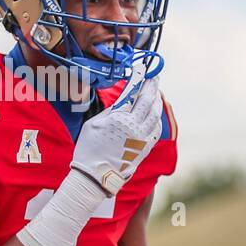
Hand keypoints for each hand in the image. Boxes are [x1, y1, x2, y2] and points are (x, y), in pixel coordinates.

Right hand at [70, 55, 164, 194]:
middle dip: (152, 86)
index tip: (141, 70)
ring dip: (157, 101)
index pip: (132, 93)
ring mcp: (141, 138)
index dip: (138, 79)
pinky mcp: (145, 148)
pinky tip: (155, 113)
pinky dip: (156, 118)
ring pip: (155, 115)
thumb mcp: (93, 124)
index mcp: (118, 119)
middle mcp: (133, 127)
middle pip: (147, 101)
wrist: (95, 176)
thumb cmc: (89, 149)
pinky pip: (156, 130)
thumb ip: (110, 111)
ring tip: (156, 92)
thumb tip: (122, 102)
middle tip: (155, 76)